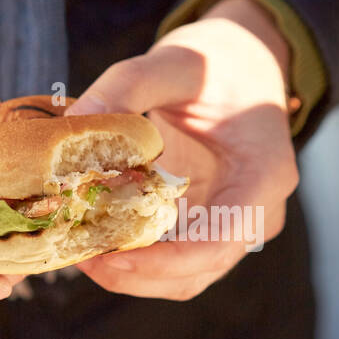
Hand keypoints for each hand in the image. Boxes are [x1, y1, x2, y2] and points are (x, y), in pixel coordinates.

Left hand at [66, 0, 298, 299]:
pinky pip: (174, 260)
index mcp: (264, 175)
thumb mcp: (175, 61)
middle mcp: (260, 211)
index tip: (108, 255)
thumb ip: (125, 88)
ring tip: (77, 244)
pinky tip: (95, 233)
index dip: (163, 263)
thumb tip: (74, 124)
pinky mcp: (213, 227)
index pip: (219, 242)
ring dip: (130, 272)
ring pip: (183, 277)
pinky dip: (135, 256)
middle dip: (134, 273)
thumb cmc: (220, 61)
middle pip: (196, 271)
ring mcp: (238, 225)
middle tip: (74, 250)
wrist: (247, 64)